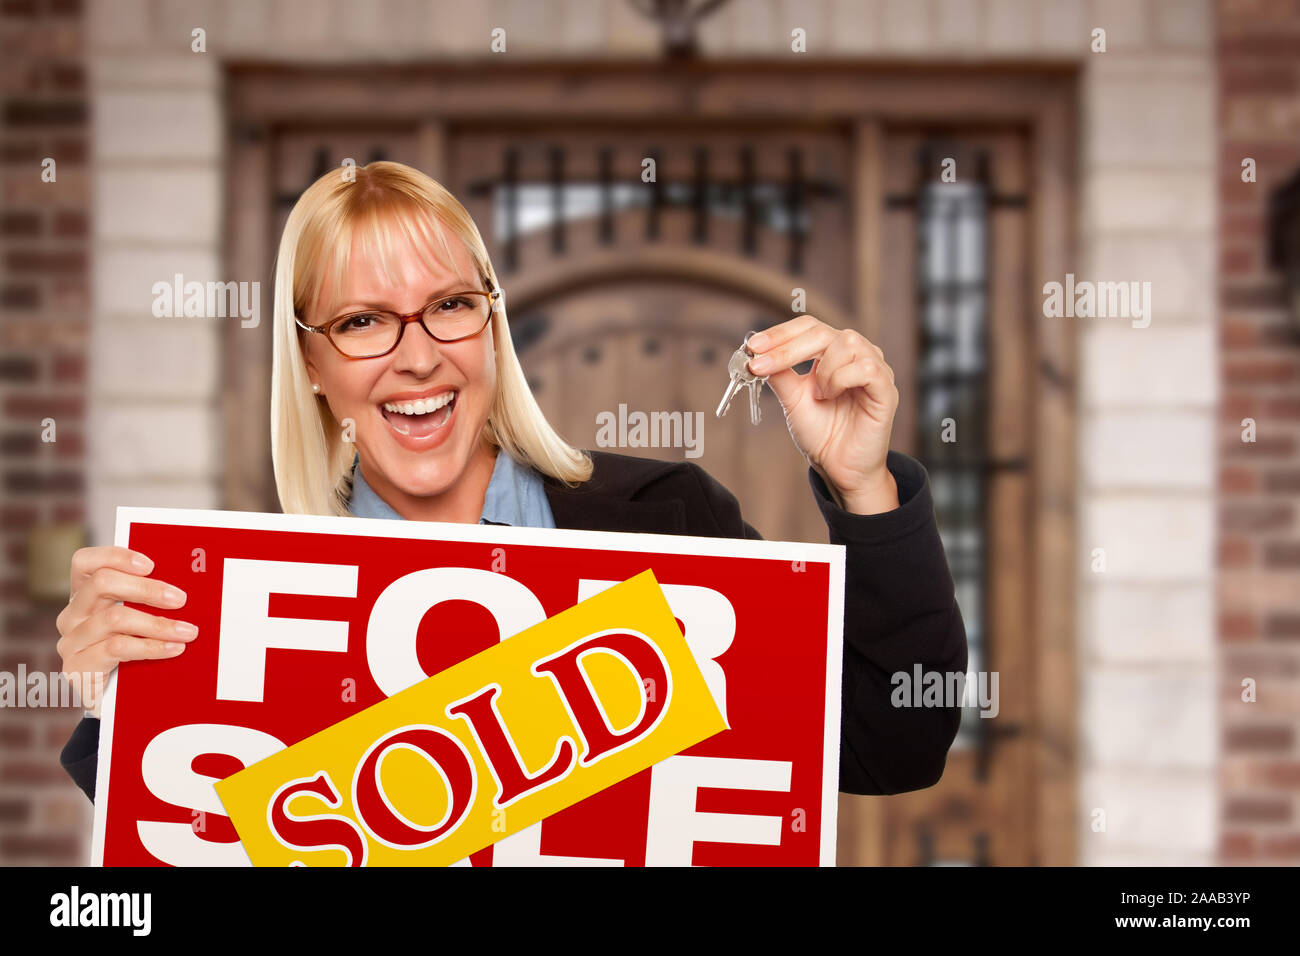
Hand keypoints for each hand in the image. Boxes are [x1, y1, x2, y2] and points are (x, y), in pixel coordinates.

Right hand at [56, 547, 195, 716]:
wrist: (116, 700)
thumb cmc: (133, 650)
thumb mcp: (139, 619)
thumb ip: (149, 599)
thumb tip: (185, 583)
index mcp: (85, 594)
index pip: (85, 563)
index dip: (115, 556)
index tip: (151, 564)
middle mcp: (72, 614)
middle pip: (102, 584)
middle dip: (147, 589)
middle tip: (181, 598)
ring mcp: (72, 641)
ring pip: (114, 618)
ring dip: (157, 624)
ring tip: (187, 631)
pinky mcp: (77, 667)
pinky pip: (116, 649)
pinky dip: (151, 646)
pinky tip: (173, 648)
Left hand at [745, 316, 899, 514]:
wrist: (838, 466)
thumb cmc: (821, 432)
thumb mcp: (792, 399)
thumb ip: (780, 374)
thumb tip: (757, 352)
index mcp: (834, 352)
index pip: (808, 328)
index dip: (780, 333)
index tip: (753, 346)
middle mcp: (856, 354)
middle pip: (823, 331)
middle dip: (787, 347)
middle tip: (761, 364)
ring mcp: (874, 369)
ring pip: (847, 343)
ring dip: (822, 369)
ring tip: (818, 395)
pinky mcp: (886, 389)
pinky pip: (866, 367)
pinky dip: (841, 379)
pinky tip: (831, 396)